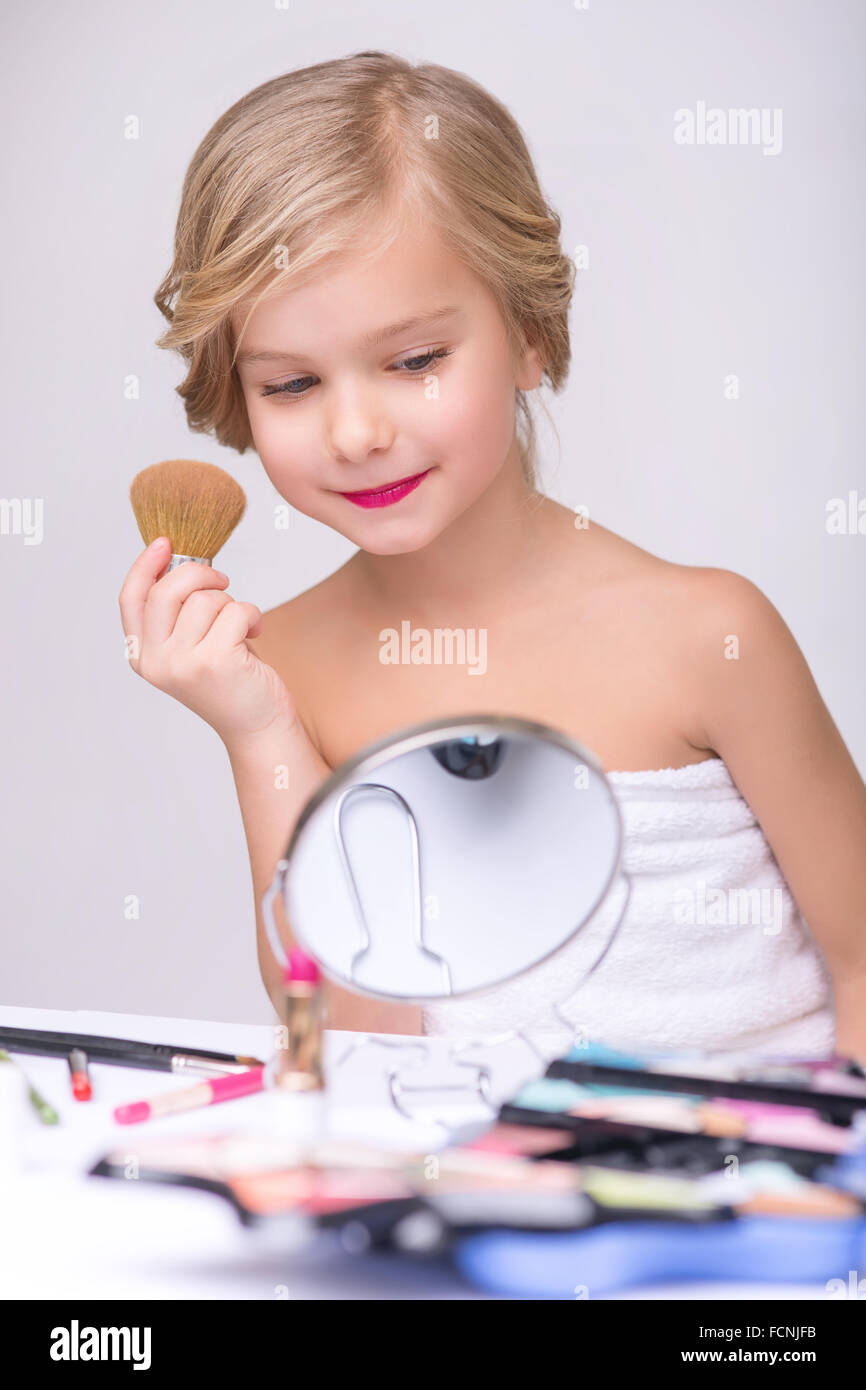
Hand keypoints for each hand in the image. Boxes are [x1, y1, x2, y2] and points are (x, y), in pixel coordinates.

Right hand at [119, 537, 296, 742]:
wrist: (258, 726)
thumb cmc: (230, 680)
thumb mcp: (191, 645)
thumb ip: (178, 612)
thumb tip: (179, 560)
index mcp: (142, 655)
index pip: (130, 599)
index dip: (145, 565)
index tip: (164, 543)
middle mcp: (155, 661)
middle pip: (166, 590)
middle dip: (200, 574)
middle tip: (223, 582)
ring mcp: (182, 663)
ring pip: (205, 599)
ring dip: (231, 603)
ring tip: (241, 626)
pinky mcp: (215, 662)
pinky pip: (235, 611)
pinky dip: (252, 615)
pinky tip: (254, 634)